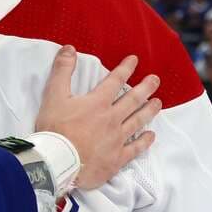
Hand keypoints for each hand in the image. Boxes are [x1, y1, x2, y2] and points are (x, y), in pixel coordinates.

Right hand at [35, 46, 160, 189]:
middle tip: (155, 79)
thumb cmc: (55, 129)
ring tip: (158, 103)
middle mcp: (111, 118)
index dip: (125, 69)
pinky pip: (135, 148)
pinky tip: (151, 136)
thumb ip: (62, 71)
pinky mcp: (116, 158)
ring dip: (149, 110)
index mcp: (97, 103)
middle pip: (133, 100)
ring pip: (138, 121)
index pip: (115, 81)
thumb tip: (69, 48)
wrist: (59, 162)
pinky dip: (144, 141)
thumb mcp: (53, 96)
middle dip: (145, 87)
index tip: (134, 60)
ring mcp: (116, 139)